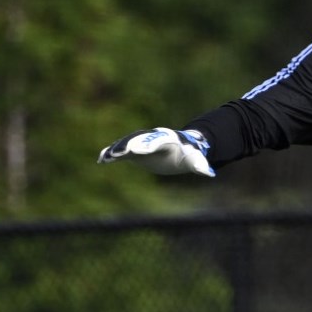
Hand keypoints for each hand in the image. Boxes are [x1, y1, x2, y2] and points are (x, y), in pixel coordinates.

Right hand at [97, 127, 214, 176]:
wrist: (179, 147)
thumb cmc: (188, 154)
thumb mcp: (194, 160)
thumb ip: (200, 166)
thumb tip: (209, 173)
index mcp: (167, 140)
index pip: (156, 141)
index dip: (147, 145)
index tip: (137, 150)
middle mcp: (152, 138)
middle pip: (138, 139)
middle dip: (129, 145)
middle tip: (119, 152)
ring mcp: (142, 142)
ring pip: (127, 143)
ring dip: (117, 149)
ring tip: (107, 157)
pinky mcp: (134, 149)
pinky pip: (121, 150)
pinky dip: (112, 153)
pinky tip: (102, 160)